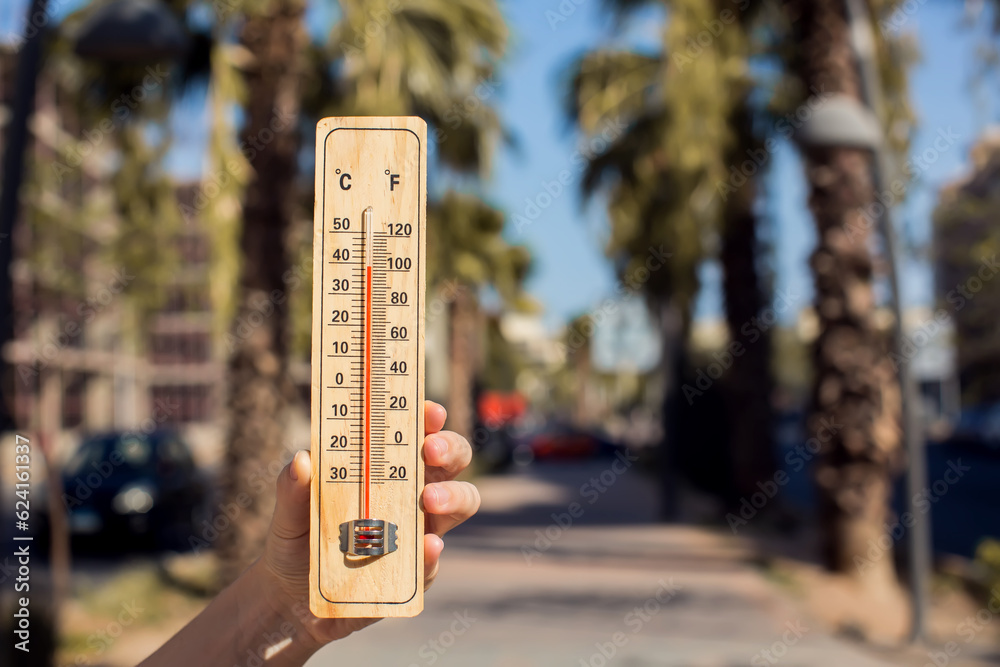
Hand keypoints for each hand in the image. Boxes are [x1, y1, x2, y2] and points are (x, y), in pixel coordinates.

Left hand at [251, 400, 479, 649]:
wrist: (292, 600)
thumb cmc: (297, 539)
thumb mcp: (289, 510)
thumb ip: (293, 487)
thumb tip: (303, 460)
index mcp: (386, 466)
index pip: (417, 432)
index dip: (429, 417)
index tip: (428, 411)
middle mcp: (411, 492)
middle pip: (452, 460)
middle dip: (450, 448)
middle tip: (431, 450)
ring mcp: (419, 530)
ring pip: (461, 502)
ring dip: (453, 495)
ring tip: (429, 499)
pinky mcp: (416, 572)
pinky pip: (434, 560)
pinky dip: (432, 552)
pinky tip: (425, 547)